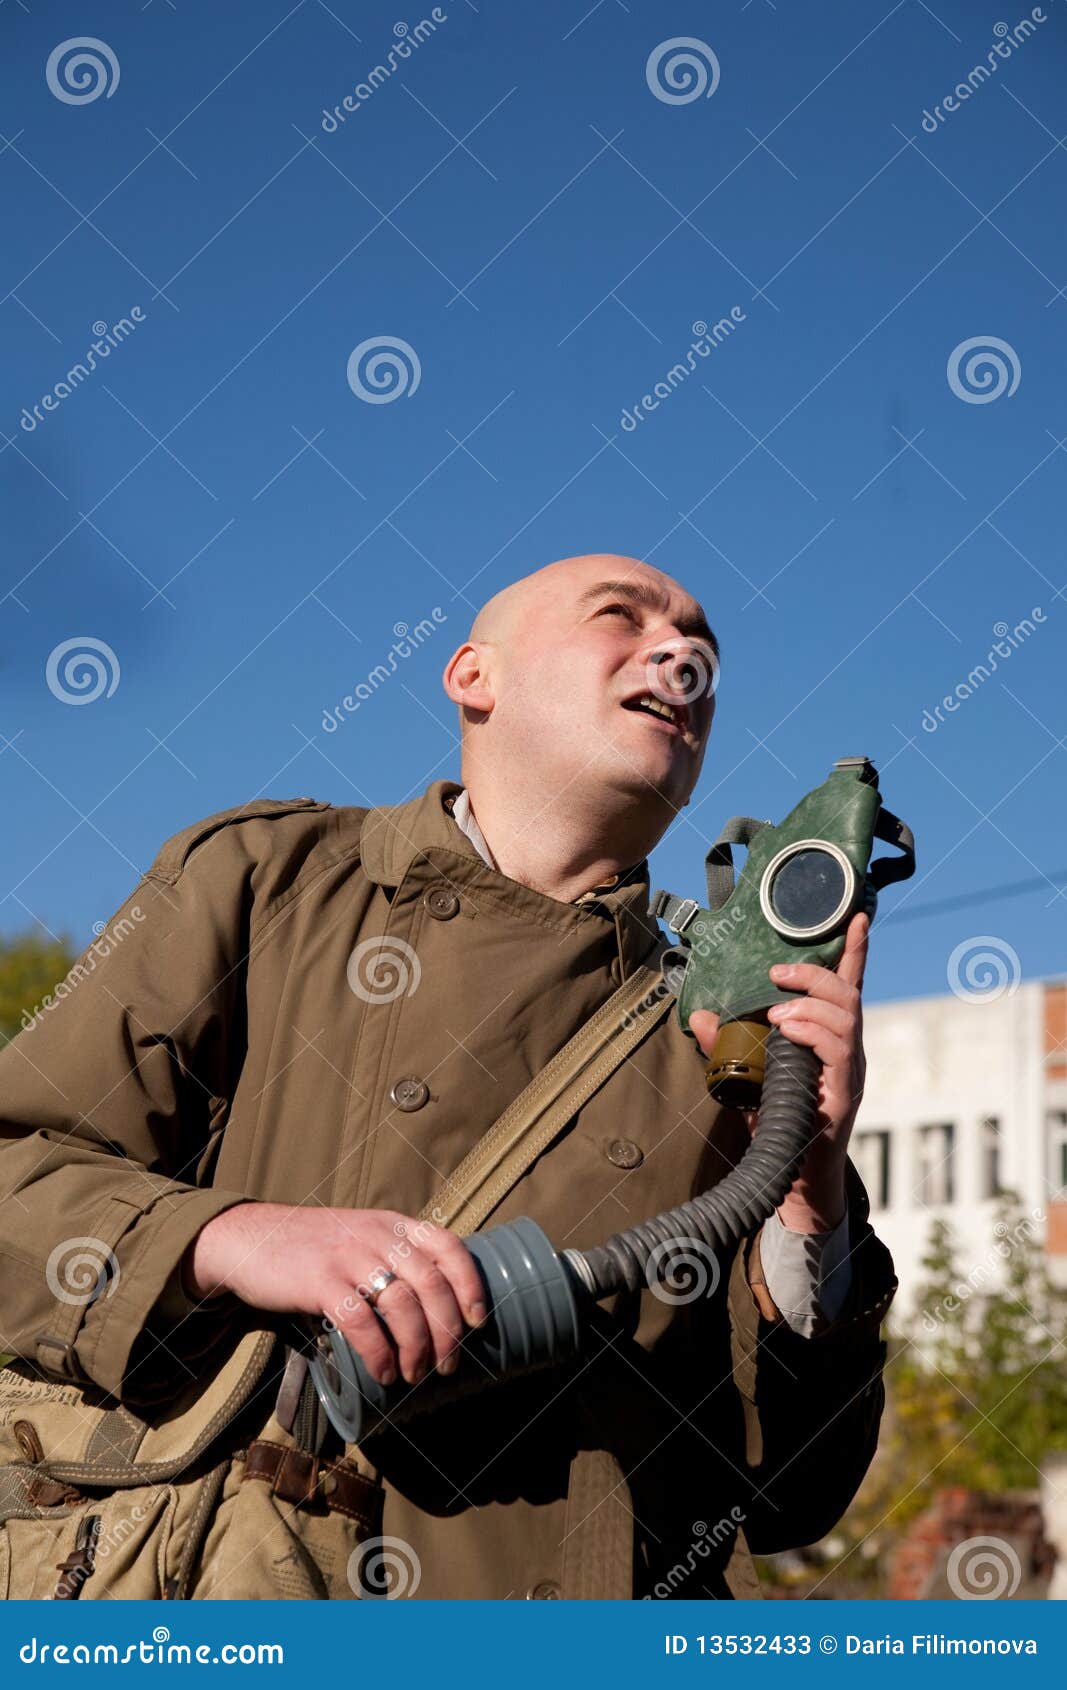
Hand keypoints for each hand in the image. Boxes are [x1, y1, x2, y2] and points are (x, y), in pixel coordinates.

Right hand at [183, 1203, 486, 1387]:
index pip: (449, 1246)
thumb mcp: (361, 1238)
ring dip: (416, 1347)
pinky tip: (382, 1373)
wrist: (250, 1238)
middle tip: (447, 1365)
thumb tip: (435, 1312)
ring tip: (413, 1374)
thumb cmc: (314, 1249)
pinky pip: (361, 1322)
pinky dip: (378, 1353)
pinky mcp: (319, 1281)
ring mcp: (348, 1257)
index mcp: (393, 1225)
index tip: (478, 1321)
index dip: (470, 1285)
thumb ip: (393, 1260)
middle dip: (447, 1332)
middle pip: (432, 1284)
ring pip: (402, 1305)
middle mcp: (377, 1236)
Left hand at [688, 910, 868, 1231]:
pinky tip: (787, 1029)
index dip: (853, 950)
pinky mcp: (845, 1092)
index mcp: (831, 1038)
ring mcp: (850, 1070)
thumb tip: (699, 1015)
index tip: (856, 913)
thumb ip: (726, 1044)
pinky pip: (840, 1047)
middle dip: (815, 971)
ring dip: (810, 1002)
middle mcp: (848, 1048)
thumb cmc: (775, 1123)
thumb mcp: (746, 1076)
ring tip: (777, 1010)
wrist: (793, 1179)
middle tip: (777, 970)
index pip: (847, 986)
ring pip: (847, 1014)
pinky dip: (812, 1031)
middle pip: (847, 992)